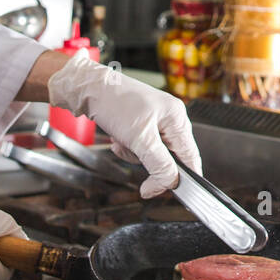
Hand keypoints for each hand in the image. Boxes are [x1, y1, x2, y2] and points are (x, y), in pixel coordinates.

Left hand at [48, 54, 200, 198]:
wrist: (88, 89)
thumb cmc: (115, 104)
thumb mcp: (140, 139)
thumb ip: (160, 165)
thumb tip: (168, 185)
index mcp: (177, 119)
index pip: (191, 158)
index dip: (181, 178)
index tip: (163, 190)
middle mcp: (170, 119)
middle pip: (170, 159)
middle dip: (148, 161)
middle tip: (133, 150)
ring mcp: (156, 121)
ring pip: (152, 155)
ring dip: (134, 153)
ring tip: (123, 139)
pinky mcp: (141, 123)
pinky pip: (140, 147)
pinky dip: (127, 147)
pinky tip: (118, 137)